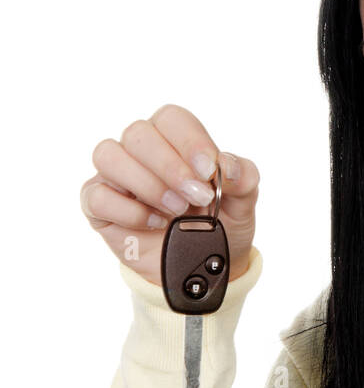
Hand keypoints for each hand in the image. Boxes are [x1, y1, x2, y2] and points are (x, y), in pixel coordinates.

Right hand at [80, 103, 258, 285]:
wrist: (204, 269)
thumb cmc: (219, 225)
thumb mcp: (243, 203)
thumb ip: (243, 178)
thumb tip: (227, 166)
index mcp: (174, 139)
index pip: (172, 118)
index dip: (190, 141)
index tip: (209, 171)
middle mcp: (140, 151)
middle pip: (138, 134)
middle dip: (171, 167)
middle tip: (197, 197)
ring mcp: (116, 177)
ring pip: (109, 156)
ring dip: (147, 184)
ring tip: (176, 210)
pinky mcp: (99, 206)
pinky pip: (97, 196)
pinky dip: (128, 211)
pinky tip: (154, 223)